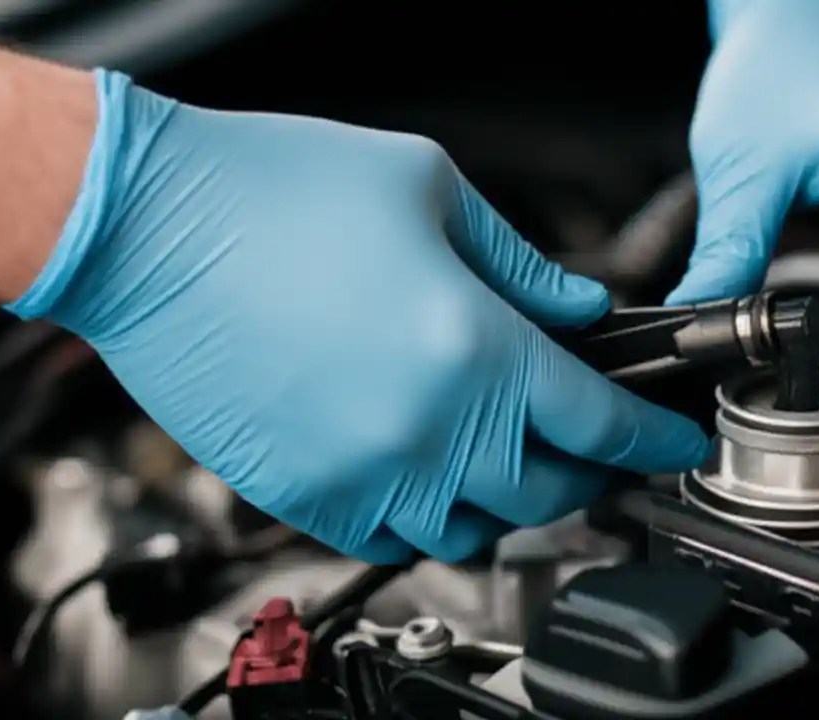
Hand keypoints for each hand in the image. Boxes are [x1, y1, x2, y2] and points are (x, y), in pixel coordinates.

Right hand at [8, 71, 708, 562]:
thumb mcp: (430, 191)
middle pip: (548, 490)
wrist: (145, 224)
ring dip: (508, 500)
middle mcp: (426, 431)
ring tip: (505, 456)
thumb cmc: (274, 191)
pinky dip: (430, 520)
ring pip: (474, 531)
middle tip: (589, 439)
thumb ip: (524, 266)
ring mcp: (361, 474)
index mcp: (474, 349)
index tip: (674, 442)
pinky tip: (427, 474)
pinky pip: (393, 543)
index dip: (653, 437)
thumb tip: (579, 308)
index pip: (599, 422)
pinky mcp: (302, 496)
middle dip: (587, 468)